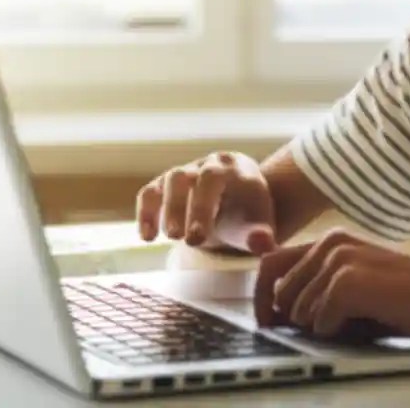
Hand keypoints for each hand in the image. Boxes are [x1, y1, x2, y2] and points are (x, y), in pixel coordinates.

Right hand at [136, 151, 276, 254]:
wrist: (242, 204)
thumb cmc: (250, 215)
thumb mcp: (259, 226)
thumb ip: (261, 236)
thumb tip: (262, 244)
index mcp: (233, 169)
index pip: (213, 178)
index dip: (201, 206)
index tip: (197, 238)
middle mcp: (207, 165)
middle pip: (183, 176)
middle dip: (178, 207)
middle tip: (178, 238)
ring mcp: (187, 173)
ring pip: (167, 180)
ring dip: (163, 209)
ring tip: (164, 238)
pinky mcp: (168, 185)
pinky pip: (151, 192)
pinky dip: (146, 212)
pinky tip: (147, 237)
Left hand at [254, 228, 409, 346]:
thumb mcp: (359, 286)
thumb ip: (319, 289)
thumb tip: (277, 312)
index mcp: (332, 241)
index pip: (270, 263)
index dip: (262, 296)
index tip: (266, 321)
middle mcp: (331, 242)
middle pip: (275, 288)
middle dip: (286, 317)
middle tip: (310, 333)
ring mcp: (338, 259)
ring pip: (297, 310)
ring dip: (320, 326)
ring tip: (358, 322)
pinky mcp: (348, 282)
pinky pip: (319, 321)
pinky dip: (338, 332)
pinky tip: (369, 321)